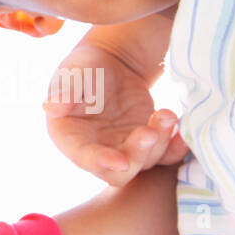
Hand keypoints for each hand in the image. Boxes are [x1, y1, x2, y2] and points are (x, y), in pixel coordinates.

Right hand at [44, 41, 187, 186]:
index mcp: (69, 136)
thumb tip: (51, 106)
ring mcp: (122, 149)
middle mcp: (95, 150)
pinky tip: (182, 134)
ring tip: (167, 115)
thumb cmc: (86, 66)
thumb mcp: (75, 73)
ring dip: (158, 143)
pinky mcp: (145, 144)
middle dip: (137, 156)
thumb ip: (65, 90)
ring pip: (143, 162)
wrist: (112, 63)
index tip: (121, 160)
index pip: (84, 157)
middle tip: (151, 132)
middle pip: (117, 171)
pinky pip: (164, 156)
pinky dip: (176, 150)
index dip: (101, 161)